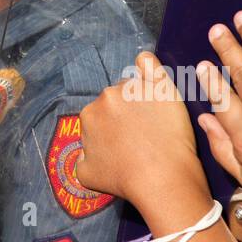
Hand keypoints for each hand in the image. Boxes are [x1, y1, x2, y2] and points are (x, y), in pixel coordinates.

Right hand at [74, 50, 204, 205]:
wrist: (161, 177)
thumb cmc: (125, 180)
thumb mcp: (87, 175)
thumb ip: (80, 158)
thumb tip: (85, 151)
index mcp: (88, 115)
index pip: (99, 115)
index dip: (111, 129)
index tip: (125, 142)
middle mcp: (106, 97)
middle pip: (115, 99)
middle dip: (124, 113)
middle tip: (141, 134)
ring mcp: (133, 89)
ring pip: (132, 86)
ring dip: (139, 98)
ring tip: (154, 122)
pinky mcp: (159, 85)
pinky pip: (148, 62)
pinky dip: (147, 64)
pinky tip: (148, 72)